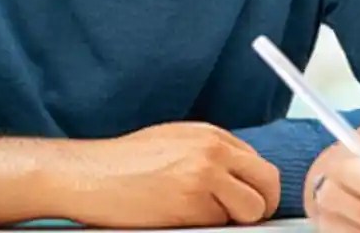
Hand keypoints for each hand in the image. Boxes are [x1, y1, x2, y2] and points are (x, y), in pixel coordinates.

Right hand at [68, 122, 280, 227]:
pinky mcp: (193, 205)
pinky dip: (207, 227)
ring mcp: (205, 177)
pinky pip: (220, 225)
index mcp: (211, 134)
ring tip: (207, 217)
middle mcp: (213, 151)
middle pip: (268, 182)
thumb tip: (238, 175)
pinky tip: (182, 218)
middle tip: (247, 217)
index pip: (258, 163)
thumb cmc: (124, 162)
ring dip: (236, 219)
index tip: (247, 199)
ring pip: (251, 209)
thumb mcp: (175, 141)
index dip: (254, 187)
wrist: (91, 175)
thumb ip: (210, 154)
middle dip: (263, 204)